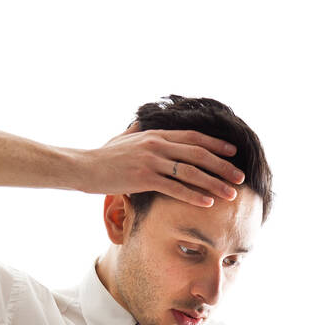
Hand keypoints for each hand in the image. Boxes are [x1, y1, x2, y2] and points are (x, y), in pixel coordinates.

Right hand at [79, 119, 244, 206]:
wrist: (84, 166)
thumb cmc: (104, 156)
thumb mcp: (123, 138)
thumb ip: (136, 131)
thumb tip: (140, 122)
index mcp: (156, 135)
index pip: (193, 138)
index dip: (216, 144)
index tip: (233, 152)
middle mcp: (157, 145)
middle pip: (198, 154)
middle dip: (223, 165)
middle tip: (241, 176)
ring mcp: (152, 161)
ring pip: (191, 172)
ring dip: (215, 183)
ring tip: (232, 194)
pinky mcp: (144, 178)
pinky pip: (175, 188)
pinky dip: (194, 195)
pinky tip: (208, 202)